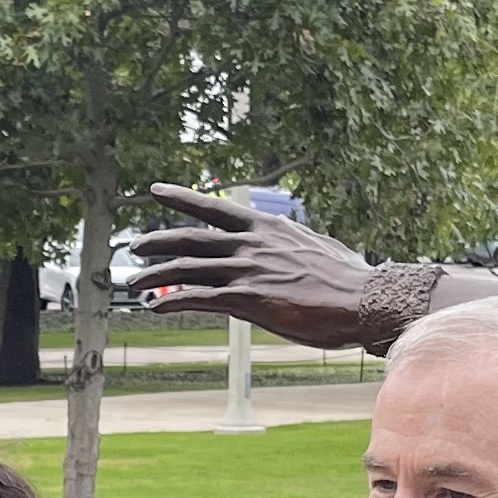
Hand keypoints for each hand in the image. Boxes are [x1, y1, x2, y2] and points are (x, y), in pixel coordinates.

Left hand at [125, 186, 388, 348]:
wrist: (364, 300)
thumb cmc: (348, 279)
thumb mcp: (316, 248)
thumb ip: (292, 245)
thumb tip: (290, 246)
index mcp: (268, 227)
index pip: (215, 208)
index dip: (182, 198)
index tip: (156, 191)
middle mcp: (252, 244)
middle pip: (191, 237)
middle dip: (158, 240)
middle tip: (135, 245)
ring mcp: (248, 270)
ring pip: (187, 267)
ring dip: (155, 274)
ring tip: (134, 281)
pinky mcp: (248, 299)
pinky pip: (198, 297)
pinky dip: (172, 299)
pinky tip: (155, 306)